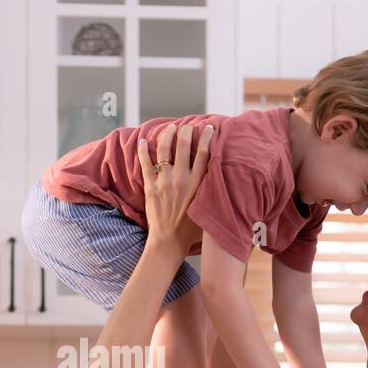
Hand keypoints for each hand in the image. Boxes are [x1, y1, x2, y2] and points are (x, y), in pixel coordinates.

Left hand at [137, 122, 212, 253]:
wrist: (169, 241)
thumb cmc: (191, 228)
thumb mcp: (208, 207)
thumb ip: (211, 190)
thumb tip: (223, 177)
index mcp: (197, 184)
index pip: (204, 152)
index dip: (207, 136)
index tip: (208, 127)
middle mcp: (181, 179)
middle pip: (184, 145)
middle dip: (186, 130)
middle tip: (188, 126)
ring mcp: (164, 181)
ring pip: (164, 149)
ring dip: (167, 134)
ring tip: (170, 128)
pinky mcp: (150, 186)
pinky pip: (145, 163)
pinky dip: (143, 150)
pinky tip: (143, 141)